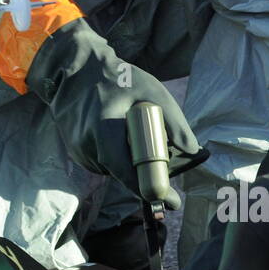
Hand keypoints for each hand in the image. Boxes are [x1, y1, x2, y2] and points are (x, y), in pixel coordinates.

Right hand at [25, 16, 202, 203]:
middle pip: (123, 174)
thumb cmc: (118, 78)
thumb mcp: (152, 91)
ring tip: (132, 136)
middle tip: (161, 165)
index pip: (127, 174)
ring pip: (112, 170)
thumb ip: (174, 121)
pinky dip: (114, 156)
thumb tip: (193, 150)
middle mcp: (87, 145)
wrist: (76, 68)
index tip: (171, 201)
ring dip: (127, 163)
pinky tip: (117, 136)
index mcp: (105, 131)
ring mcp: (78, 149)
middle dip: (143, 174)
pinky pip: (101, 163)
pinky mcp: (75, 150)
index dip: (150, 190)